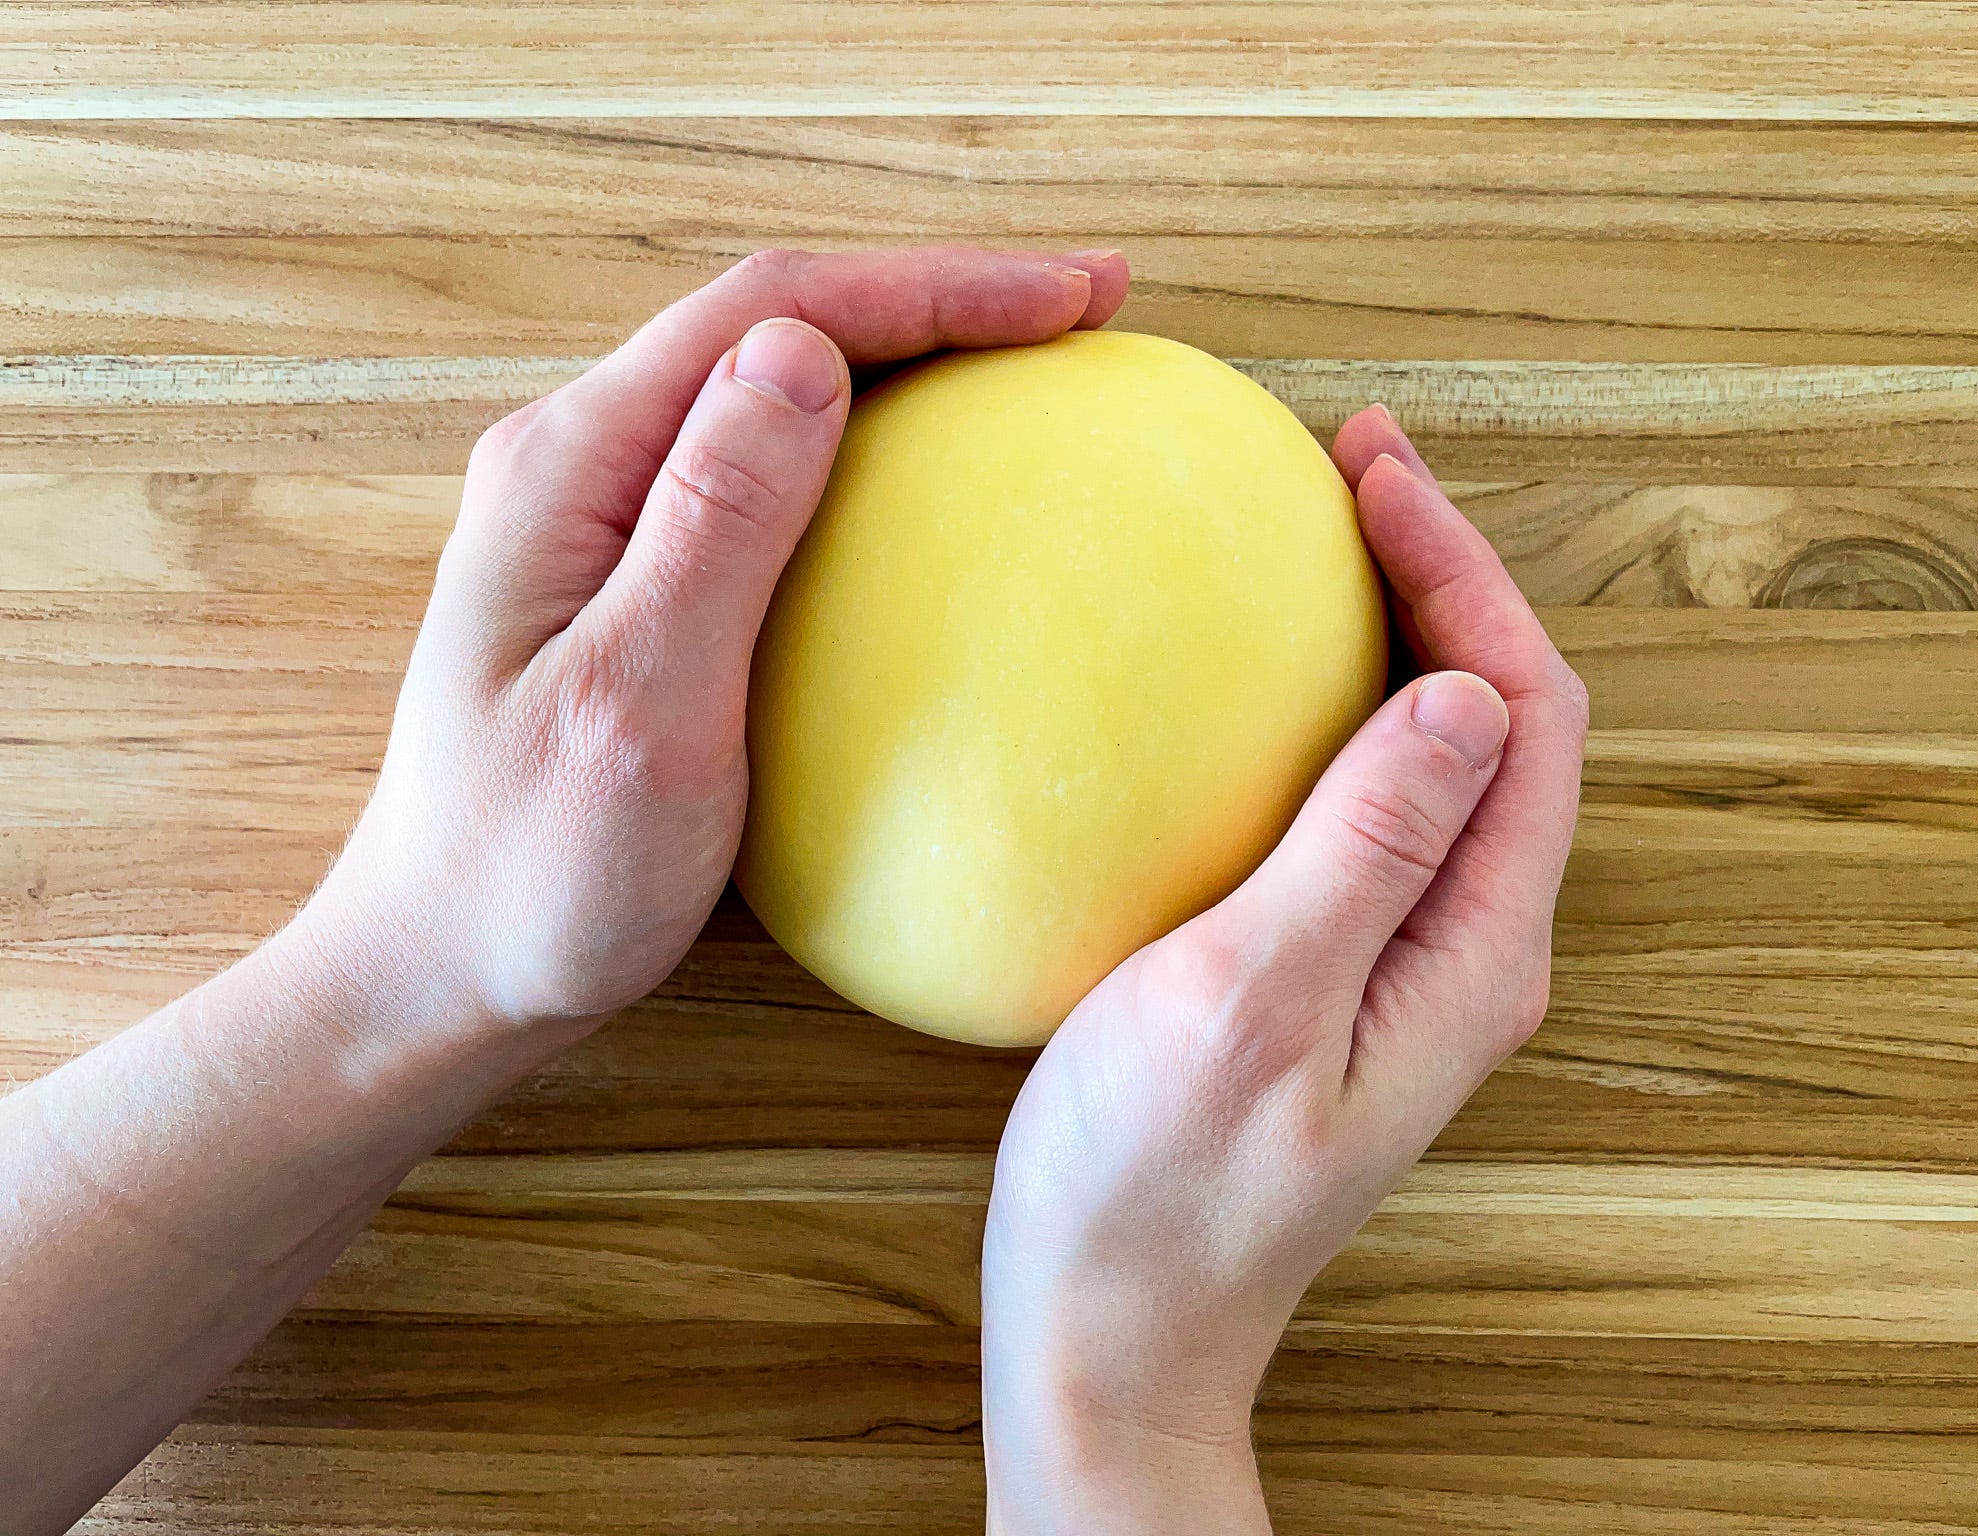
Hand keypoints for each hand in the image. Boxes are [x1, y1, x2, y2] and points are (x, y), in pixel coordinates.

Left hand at [301, 245, 1130, 1034]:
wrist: (440, 973)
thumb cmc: (534, 869)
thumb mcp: (634, 706)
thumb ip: (715, 526)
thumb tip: (805, 354)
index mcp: (574, 464)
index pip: (771, 312)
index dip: (931, 286)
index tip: (1072, 298)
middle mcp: (582, 463)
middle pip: (778, 325)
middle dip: (937, 300)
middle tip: (1085, 310)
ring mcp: (604, 521)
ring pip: (778, 391)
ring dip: (911, 362)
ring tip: (1034, 371)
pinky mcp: (636, 583)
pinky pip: (772, 481)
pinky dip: (876, 459)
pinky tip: (943, 499)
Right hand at [979, 407, 1589, 1532]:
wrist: (1113, 1328)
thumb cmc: (1157, 1190)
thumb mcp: (1247, 1006)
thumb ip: (1363, 850)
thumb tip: (1463, 692)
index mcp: (1473, 947)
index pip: (1522, 713)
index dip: (1465, 573)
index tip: (1371, 473)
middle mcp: (1463, 945)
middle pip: (1497, 717)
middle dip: (1441, 576)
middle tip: (1345, 466)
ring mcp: (1399, 959)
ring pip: (1432, 754)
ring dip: (1387, 631)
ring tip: (1308, 534)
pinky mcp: (1327, 968)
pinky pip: (1354, 805)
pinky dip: (1315, 711)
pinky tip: (1226, 680)